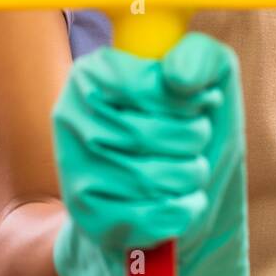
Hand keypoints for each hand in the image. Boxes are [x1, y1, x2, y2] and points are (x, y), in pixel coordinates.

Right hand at [51, 32, 248, 275]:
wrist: (157, 188)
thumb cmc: (182, 123)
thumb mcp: (204, 78)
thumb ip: (200, 57)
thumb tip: (179, 76)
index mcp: (92, 74)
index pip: (149, 86)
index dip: (188, 102)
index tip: (198, 105)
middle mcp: (72, 119)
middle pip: (149, 134)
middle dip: (193, 140)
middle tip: (196, 139)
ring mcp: (76, 170)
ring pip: (149, 179)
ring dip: (190, 175)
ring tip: (189, 167)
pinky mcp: (89, 217)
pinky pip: (148, 218)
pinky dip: (181, 211)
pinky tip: (183, 199)